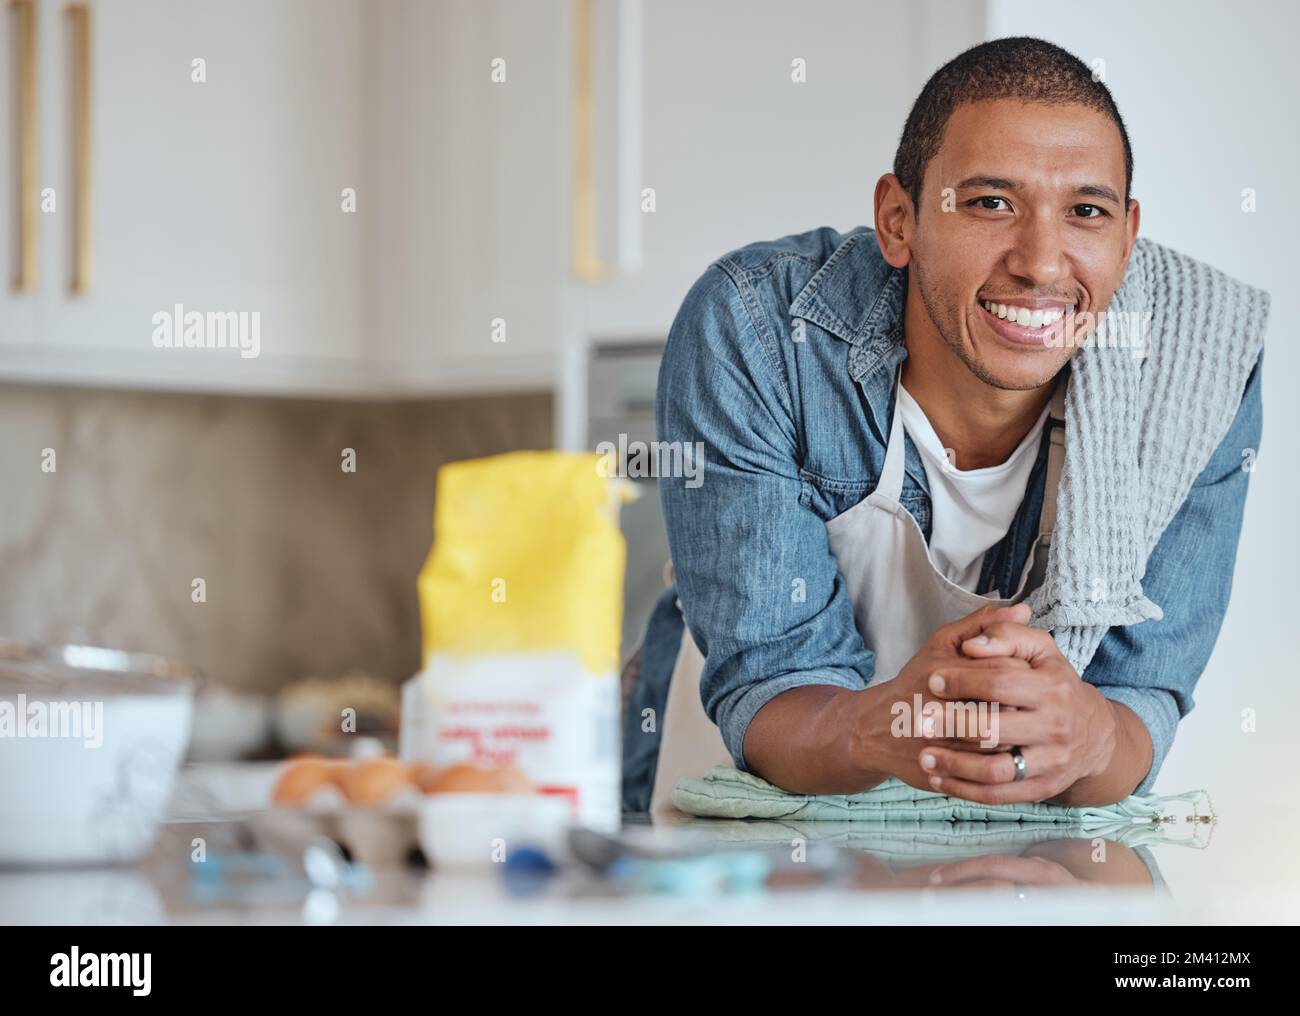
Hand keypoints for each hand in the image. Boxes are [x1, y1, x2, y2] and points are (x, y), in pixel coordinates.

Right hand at [858, 602, 1033, 794]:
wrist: (875, 729)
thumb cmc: (915, 682)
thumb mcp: (942, 644)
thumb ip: (982, 624)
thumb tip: (1025, 611)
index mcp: (945, 673)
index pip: (1005, 671)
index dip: (1021, 675)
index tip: (1020, 676)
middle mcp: (942, 709)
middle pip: (1007, 707)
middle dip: (1020, 706)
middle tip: (1023, 704)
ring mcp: (942, 744)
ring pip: (1001, 742)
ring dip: (1015, 735)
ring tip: (1016, 726)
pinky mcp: (944, 770)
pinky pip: (987, 769)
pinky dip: (1000, 758)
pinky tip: (1002, 749)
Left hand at [917, 615, 1118, 803]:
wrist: (1093, 734)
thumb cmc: (1052, 683)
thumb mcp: (1039, 650)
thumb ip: (1006, 635)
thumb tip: (973, 645)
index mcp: (1053, 688)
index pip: (1001, 683)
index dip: (963, 681)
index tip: (933, 680)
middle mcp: (1055, 727)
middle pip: (995, 729)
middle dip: (952, 725)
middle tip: (919, 721)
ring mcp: (1050, 762)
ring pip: (995, 770)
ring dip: (954, 766)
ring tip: (924, 757)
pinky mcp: (1042, 789)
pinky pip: (999, 795)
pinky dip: (965, 790)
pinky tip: (939, 779)